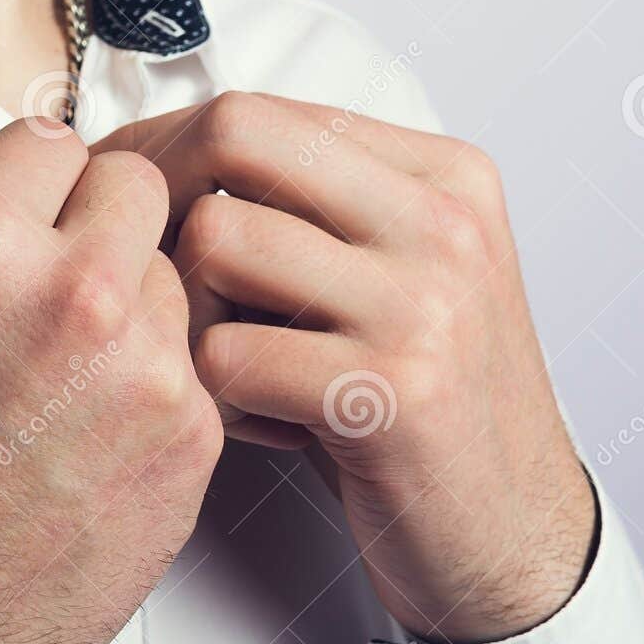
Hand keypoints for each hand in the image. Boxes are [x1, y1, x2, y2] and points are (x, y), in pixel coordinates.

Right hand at [0, 119, 222, 643]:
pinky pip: (194, 363)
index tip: (35, 204)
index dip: (36, 178)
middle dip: (101, 221)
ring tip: (74, 370)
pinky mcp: (192, 436)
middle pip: (138, 188)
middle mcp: (75, 289)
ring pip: (176, 274)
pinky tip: (99, 429)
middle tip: (64, 274)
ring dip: (136, 301)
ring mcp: (146, 365)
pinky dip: (158, 381)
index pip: (50, 140)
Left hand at [98, 92, 595, 643]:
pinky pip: (224, 354)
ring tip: (230, 364)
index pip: (257, 110)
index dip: (165, 156)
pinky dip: (217, 398)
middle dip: (162, 204)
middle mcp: (442, 222)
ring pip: (213, 240)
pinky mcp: (390, 392)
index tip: (130, 212)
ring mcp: (423, 303)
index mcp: (442, 174)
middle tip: (150, 276)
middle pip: (232, 140)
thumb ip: (310, 202)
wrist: (513, 532)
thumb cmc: (416, 398)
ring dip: (186, 311)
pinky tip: (264, 425)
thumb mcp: (393, 271)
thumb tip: (157, 148)